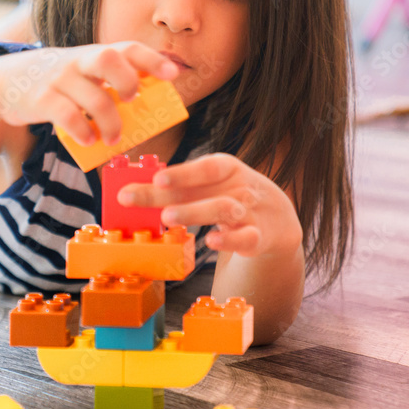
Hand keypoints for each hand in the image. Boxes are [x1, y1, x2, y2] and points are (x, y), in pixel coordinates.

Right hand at [0, 42, 179, 145]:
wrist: (4, 83)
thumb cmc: (55, 83)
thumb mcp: (80, 74)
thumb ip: (106, 84)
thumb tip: (145, 108)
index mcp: (92, 55)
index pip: (126, 48)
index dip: (152, 60)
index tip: (173, 75)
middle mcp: (76, 62)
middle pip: (108, 59)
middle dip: (128, 81)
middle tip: (133, 102)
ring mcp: (57, 79)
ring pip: (92, 97)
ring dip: (110, 122)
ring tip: (114, 139)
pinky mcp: (40, 100)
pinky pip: (67, 116)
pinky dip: (82, 131)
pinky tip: (88, 142)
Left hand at [117, 153, 301, 257]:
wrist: (277, 216)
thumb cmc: (229, 194)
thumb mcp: (210, 183)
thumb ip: (177, 187)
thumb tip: (131, 191)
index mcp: (225, 169)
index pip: (204, 168)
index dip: (181, 173)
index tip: (155, 178)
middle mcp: (238, 187)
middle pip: (201, 190)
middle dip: (164, 196)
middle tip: (133, 199)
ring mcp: (249, 213)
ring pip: (223, 209)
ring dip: (194, 212)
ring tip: (168, 217)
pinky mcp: (257, 238)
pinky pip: (245, 238)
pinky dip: (229, 240)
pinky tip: (210, 241)